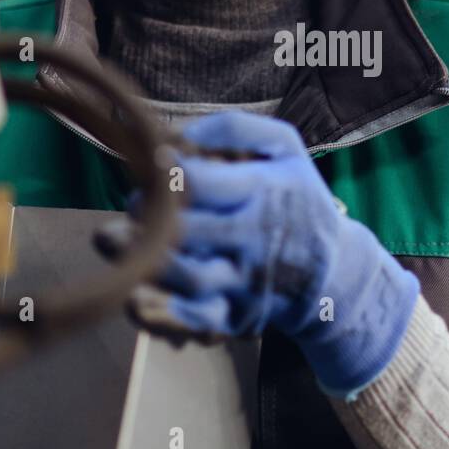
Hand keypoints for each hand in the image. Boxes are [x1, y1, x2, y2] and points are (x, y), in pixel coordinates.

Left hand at [94, 110, 419, 399]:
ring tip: (114, 239)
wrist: (335, 273)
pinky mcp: (238, 316)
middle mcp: (257, 237)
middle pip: (187, 229)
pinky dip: (161, 313)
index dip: (166, 170)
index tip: (155, 161)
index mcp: (266, 190)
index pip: (201, 181)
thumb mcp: (286, 149)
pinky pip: (196, 320)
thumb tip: (180, 133)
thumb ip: (235, 129)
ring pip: (189, 276)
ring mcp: (247, 281)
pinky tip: (132, 296)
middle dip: (147, 213)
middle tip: (136, 203)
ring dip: (145, 260)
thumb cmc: (297, 198)